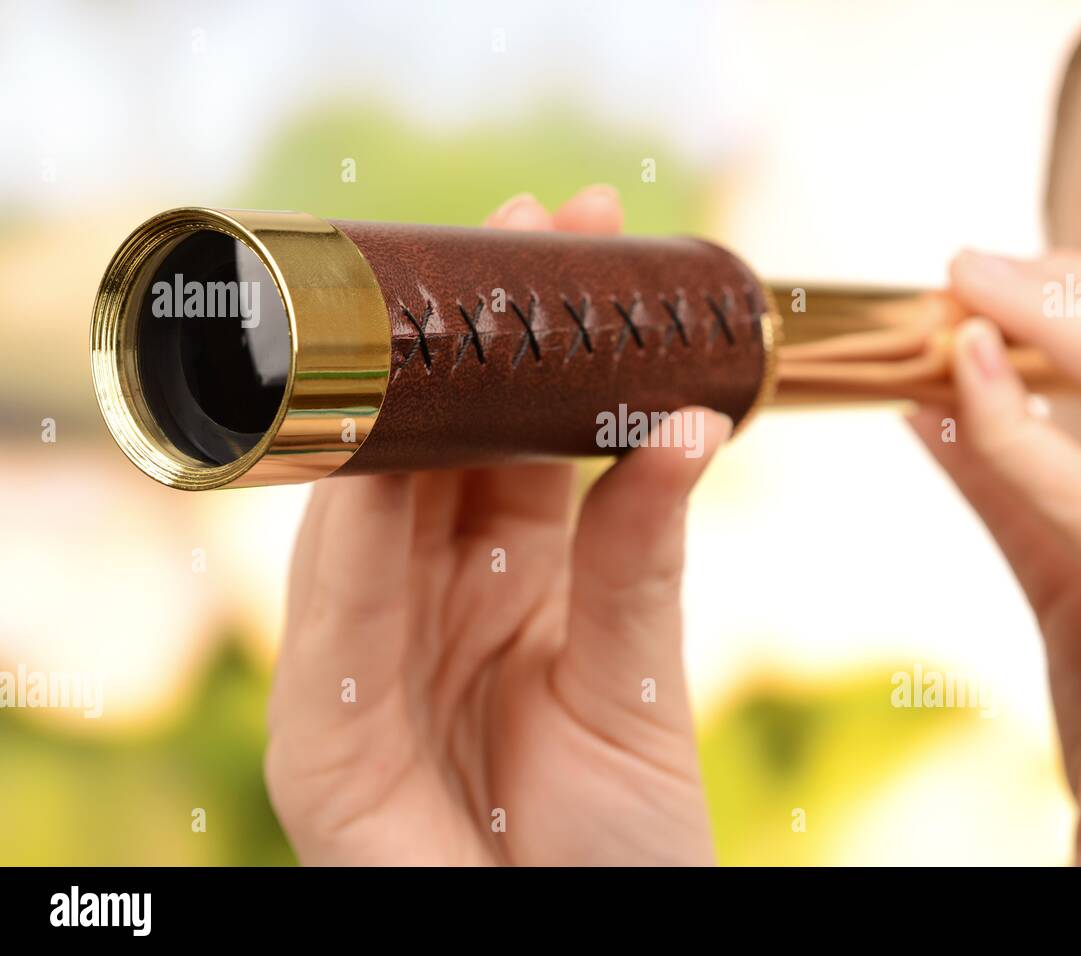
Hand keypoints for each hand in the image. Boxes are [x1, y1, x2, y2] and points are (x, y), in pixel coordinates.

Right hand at [265, 187, 729, 865]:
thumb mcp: (637, 679)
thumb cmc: (624, 843)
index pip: (512, 440)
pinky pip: (335, 622)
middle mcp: (434, 609)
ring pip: (368, 517)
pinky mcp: (322, 749)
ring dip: (400, 410)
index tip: (585, 238)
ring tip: (449, 300)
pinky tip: (380, 447)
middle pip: (435, 455)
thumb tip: (686, 420)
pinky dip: (351, 536)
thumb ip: (637, 557)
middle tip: (525, 229)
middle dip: (469, 343)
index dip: (539, 346)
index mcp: (513, 586)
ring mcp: (371, 671)